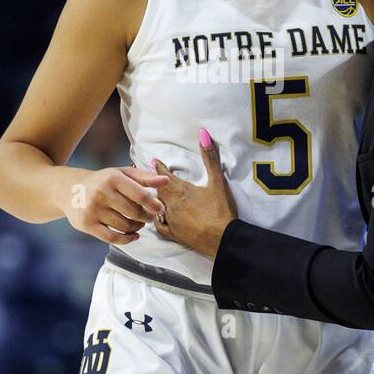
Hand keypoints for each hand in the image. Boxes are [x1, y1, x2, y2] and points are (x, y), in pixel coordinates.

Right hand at [61, 166, 167, 245]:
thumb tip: (166, 181)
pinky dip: (127, 239)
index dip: (154, 205)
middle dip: (146, 217)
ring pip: (125, 226)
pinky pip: (112, 238)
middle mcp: (101, 192)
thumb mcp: (122, 174)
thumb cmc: (104, 181)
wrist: (71, 189)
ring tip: (139, 223)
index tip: (160, 209)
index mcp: (113, 178)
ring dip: (137, 227)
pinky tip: (133, 236)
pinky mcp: (87, 224)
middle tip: (148, 218)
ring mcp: (93, 209)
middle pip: (134, 212)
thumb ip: (145, 177)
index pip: (141, 195)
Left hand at [152, 129, 236, 258]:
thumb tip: (202, 133)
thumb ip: (210, 158)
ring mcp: (171, 221)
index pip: (164, 175)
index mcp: (180, 190)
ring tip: (152, 195)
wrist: (223, 239)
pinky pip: (159, 226)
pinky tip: (157, 217)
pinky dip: (157, 219)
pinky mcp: (174, 235)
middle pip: (158, 191)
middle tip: (150, 177)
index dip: (159, 167)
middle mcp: (170, 205)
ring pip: (156, 207)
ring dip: (155, 200)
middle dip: (154, 183)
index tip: (153, 161)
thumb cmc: (221, 210)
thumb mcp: (218, 182)